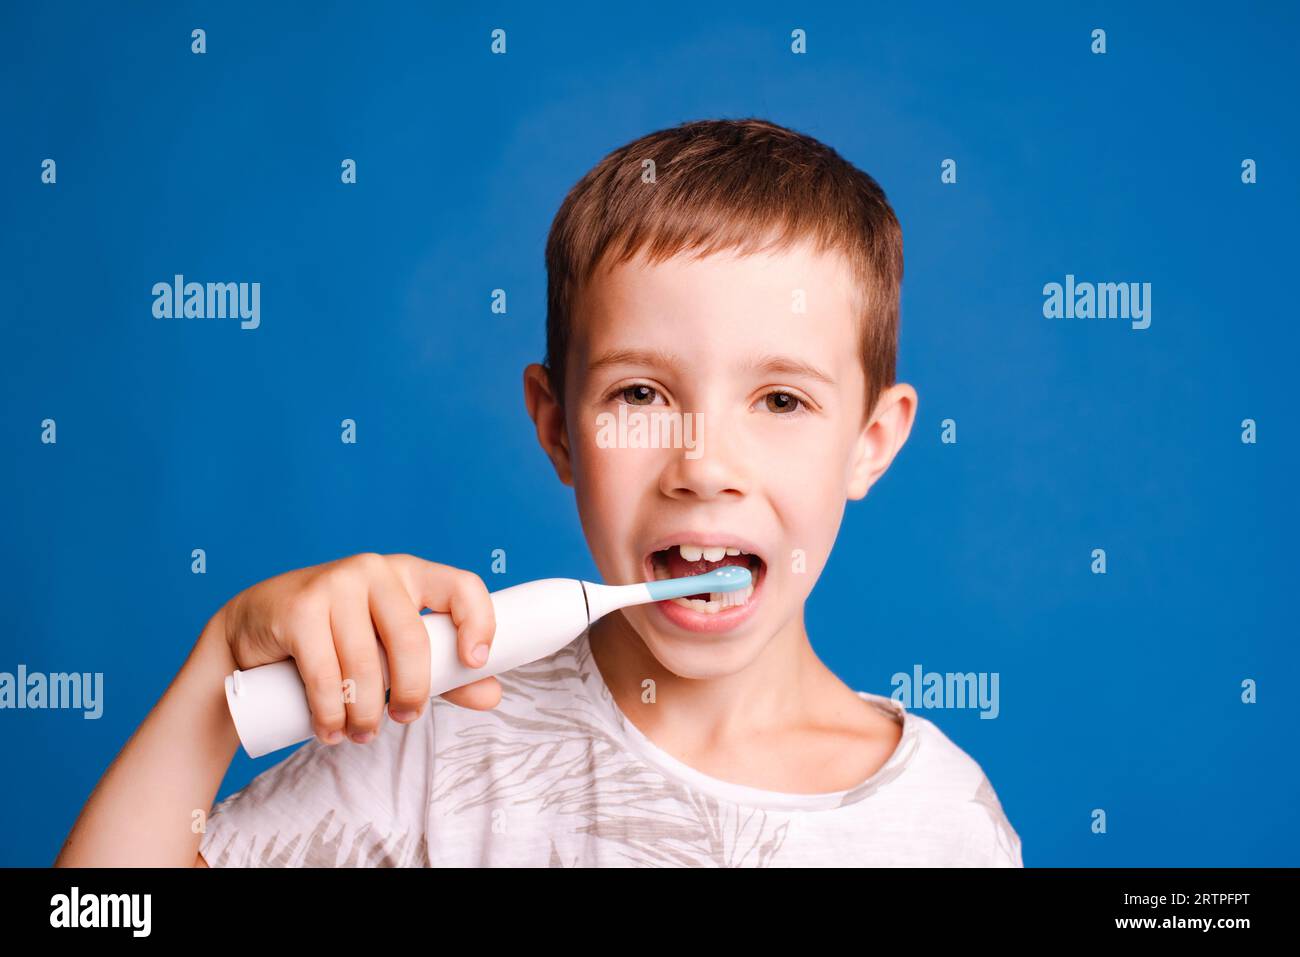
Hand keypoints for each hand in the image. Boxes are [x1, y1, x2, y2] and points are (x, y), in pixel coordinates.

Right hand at [219, 553, 500, 744]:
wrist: (254, 629)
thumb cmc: (337, 640)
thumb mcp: (392, 650)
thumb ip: (444, 673)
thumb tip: (493, 696)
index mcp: (409, 574)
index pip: (461, 586)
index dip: (479, 622)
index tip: (475, 662)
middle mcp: (375, 570)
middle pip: (412, 640)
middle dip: (413, 692)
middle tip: (404, 719)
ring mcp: (334, 585)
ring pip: (366, 665)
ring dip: (366, 714)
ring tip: (360, 734)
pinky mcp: (298, 610)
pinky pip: (326, 674)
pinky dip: (331, 713)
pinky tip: (331, 729)